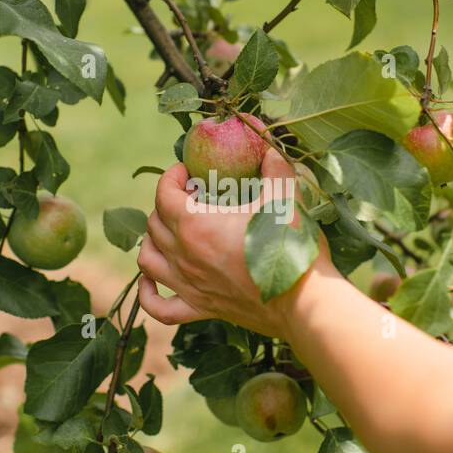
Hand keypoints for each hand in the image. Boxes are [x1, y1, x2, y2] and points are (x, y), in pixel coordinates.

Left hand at [137, 147, 333, 335]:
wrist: (304, 301)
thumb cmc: (293, 246)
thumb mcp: (286, 196)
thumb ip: (274, 166)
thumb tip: (269, 142)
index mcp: (196, 224)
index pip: (164, 194)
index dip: (172, 177)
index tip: (188, 171)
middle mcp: (184, 255)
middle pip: (154, 224)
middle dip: (166, 205)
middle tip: (191, 197)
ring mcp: (189, 286)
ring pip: (148, 261)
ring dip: (152, 241)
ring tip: (169, 231)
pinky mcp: (201, 309)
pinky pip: (159, 306)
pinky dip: (147, 293)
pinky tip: (150, 281)